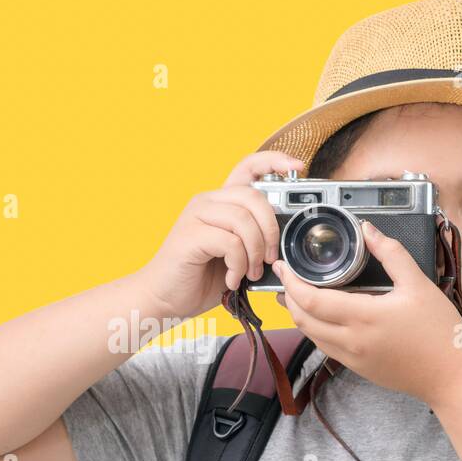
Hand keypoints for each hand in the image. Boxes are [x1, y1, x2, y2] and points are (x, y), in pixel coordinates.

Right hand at [133, 151, 302, 319]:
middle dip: (271, 230)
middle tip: (270, 258)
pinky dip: (238, 265)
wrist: (164, 299)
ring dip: (255, 252)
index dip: (274, 161)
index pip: (248, 167)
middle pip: (253, 196)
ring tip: (249, 273)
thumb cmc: (200, 278)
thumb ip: (254, 239)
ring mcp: (195, 216)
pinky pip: (230, 242)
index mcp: (220, 201)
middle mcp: (207, 202)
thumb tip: (284, 243)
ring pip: (243, 220)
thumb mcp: (236, 254)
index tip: (297, 169)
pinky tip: (232, 279)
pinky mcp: (189, 235)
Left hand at [273, 219, 461, 405]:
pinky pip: (325, 347)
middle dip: (288, 297)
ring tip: (296, 295)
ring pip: (310, 336)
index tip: (283, 267)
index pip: (311, 300)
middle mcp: (352, 341)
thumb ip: (391, 253)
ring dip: (299, 315)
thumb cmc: (440, 331)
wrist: (452, 375)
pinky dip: (315, 330)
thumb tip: (369, 230)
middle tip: (286, 278)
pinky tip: (321, 316)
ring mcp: (352, 358)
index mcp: (364, 317)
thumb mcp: (418, 284)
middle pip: (302, 319)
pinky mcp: (358, 368)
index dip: (291, 282)